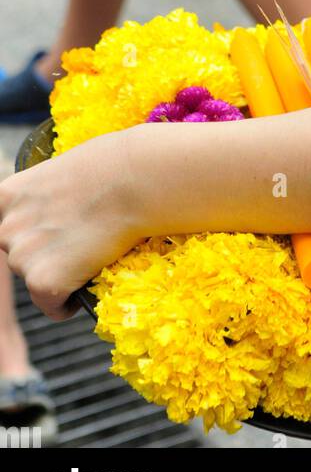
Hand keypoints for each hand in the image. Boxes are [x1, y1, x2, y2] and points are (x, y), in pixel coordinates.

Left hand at [0, 130, 142, 319]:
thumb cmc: (113, 166)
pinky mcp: (42, 281)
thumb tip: (58, 210)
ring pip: (36, 279)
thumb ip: (47, 195)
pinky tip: (89, 279)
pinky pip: (52, 306)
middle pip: (21, 254)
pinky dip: (69, 301)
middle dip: (46, 253)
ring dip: (59, 275)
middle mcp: (7, 226)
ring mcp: (22, 255)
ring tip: (91, 254)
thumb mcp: (63, 171)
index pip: (11, 227)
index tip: (59, 230)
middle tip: (81, 241)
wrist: (137, 180)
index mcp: (8, 195)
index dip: (37, 231)